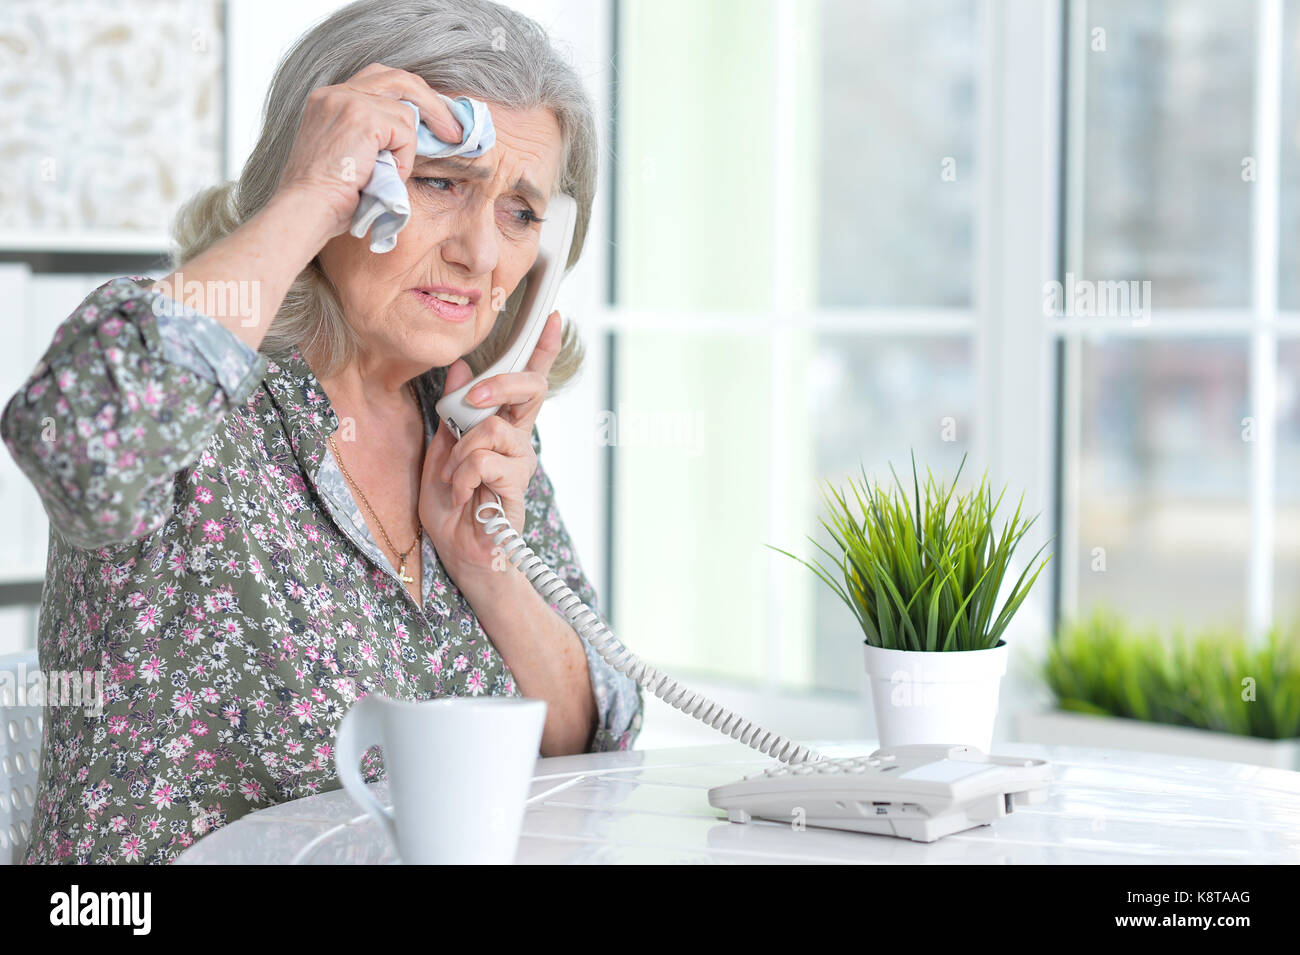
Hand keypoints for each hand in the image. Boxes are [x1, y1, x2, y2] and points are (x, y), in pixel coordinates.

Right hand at [273, 62, 464, 244]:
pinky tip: (385, 175)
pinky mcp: (362, 117)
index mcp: (329, 99)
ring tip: (391, 173)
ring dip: (408, 148)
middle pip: (400, 79)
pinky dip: (403, 159)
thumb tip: (416, 133)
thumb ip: (372, 136)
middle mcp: (335, 92)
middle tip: (455, 132)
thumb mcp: (349, 155)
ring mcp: (347, 101)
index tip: (435, 119)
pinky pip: (405, 133)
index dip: (413, 96)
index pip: (380, 80)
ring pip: (406, 111)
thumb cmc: (326, 198)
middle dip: (433, 104)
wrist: (306, 210)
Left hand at [419, 312, 562, 588]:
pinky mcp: (516, 488)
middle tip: (472, 398)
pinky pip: (487, 461)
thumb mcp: (440, 448)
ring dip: (462, 449)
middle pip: (528, 389)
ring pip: (494, 428)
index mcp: (501, 426)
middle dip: (500, 383)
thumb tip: (461, 368)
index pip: (527, 381)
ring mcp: (520, 464)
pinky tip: (461, 492)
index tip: (551, 315)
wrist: (458, 552)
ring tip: (453, 476)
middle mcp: (518, 441)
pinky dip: (463, 474)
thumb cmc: (451, 505)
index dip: (541, 348)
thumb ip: (452, 411)